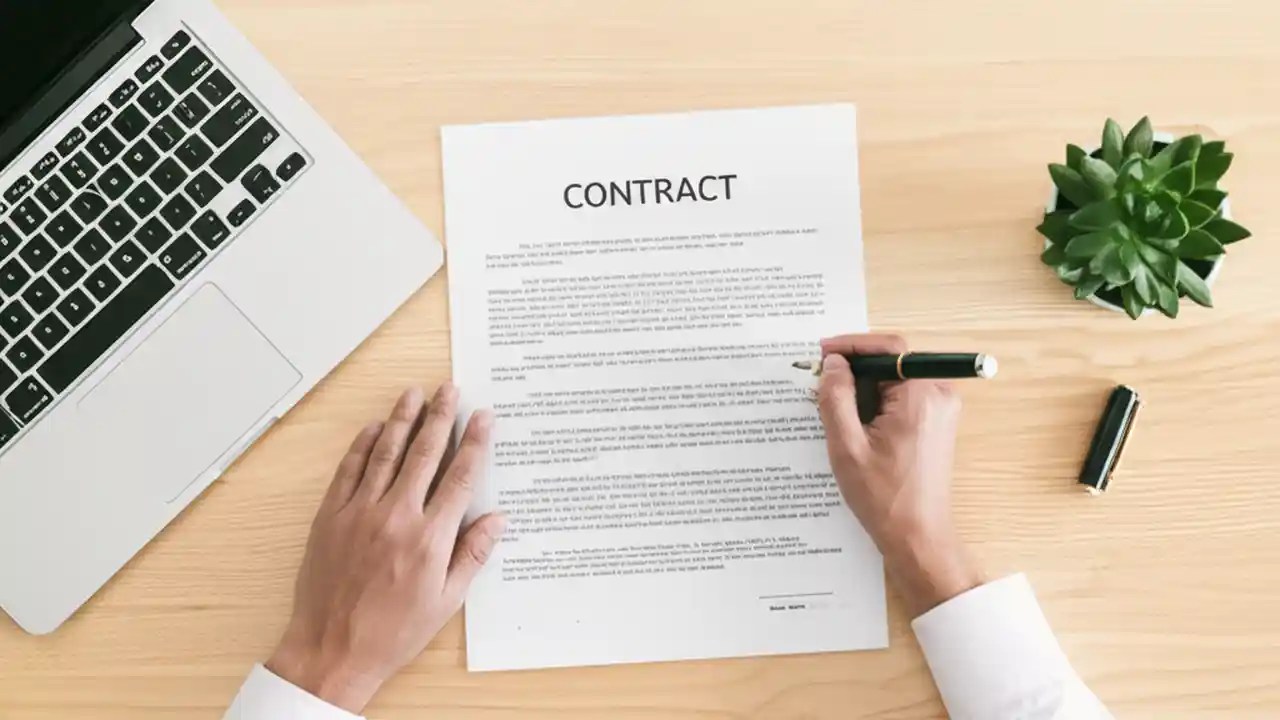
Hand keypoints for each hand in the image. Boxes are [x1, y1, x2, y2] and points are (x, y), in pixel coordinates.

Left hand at [266, 383, 505, 711]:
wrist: (332, 651)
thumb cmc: (392, 632)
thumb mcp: (445, 601)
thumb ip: (471, 555)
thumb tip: (496, 520)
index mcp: (430, 538)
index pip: (460, 477)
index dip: (475, 443)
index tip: (483, 418)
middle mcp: (396, 517)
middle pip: (425, 454)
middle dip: (441, 418)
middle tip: (450, 391)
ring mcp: (360, 513)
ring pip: (386, 453)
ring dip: (403, 420)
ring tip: (414, 394)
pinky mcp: (330, 518)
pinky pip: (349, 471)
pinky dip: (363, 445)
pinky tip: (375, 428)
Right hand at [816, 334, 983, 616]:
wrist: (918, 537)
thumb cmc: (884, 498)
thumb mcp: (847, 446)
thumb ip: (836, 398)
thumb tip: (832, 364)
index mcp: (920, 398)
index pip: (889, 347)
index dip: (852, 344)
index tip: (822, 354)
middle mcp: (938, 397)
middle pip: (892, 361)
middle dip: (854, 368)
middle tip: (820, 382)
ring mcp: (941, 410)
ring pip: (895, 380)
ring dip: (864, 387)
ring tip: (831, 406)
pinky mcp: (936, 423)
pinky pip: (902, 397)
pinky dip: (876, 401)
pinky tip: (852, 422)